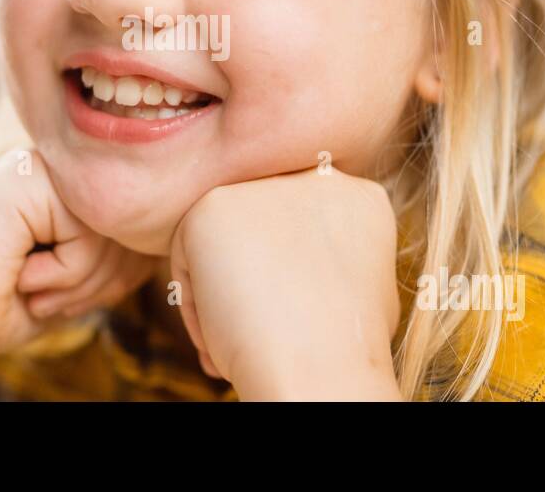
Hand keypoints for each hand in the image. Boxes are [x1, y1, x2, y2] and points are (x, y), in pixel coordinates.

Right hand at [0, 149, 158, 364]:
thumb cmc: (1, 303)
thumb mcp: (75, 278)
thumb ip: (118, 254)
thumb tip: (174, 243)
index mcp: (72, 184)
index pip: (134, 226)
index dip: (114, 275)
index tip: (65, 293)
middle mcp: (61, 167)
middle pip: (129, 230)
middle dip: (96, 282)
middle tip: (43, 293)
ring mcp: (44, 167)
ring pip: (112, 234)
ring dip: (75, 281)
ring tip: (29, 283)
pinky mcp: (30, 181)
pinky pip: (86, 236)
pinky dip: (59, 273)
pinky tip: (18, 270)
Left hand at [168, 169, 401, 399]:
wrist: (320, 366)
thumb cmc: (343, 348)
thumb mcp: (357, 287)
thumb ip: (327, 256)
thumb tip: (297, 266)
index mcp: (357, 197)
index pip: (301, 231)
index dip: (287, 281)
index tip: (287, 322)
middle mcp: (312, 177)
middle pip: (260, 233)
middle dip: (250, 284)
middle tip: (255, 333)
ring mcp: (262, 186)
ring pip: (221, 244)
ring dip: (222, 297)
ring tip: (243, 339)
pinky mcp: (213, 203)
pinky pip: (187, 257)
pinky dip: (195, 306)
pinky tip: (221, 331)